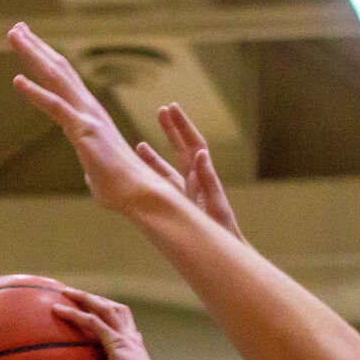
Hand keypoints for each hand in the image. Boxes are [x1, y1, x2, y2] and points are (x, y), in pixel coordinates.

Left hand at [8, 24, 165, 214]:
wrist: (140, 195)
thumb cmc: (120, 187)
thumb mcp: (98, 173)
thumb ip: (91, 166)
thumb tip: (90, 173)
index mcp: (89, 115)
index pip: (63, 81)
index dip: (45, 60)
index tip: (30, 43)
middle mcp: (88, 109)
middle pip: (58, 69)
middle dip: (35, 47)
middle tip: (16, 29)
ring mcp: (86, 117)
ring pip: (56, 77)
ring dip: (33, 55)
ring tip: (14, 35)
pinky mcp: (83, 131)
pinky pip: (56, 107)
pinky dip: (35, 93)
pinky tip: (17, 81)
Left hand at [48, 290, 174, 359]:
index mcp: (134, 347)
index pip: (121, 324)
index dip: (109, 314)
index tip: (94, 310)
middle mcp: (130, 337)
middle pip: (113, 308)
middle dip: (95, 299)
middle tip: (76, 295)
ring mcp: (123, 336)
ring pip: (102, 307)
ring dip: (83, 298)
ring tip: (64, 292)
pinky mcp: (116, 341)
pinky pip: (91, 322)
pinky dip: (74, 314)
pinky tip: (57, 309)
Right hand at [135, 104, 243, 241]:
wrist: (221, 250)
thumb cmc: (221, 230)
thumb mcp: (216, 204)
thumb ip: (208, 179)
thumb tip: (202, 153)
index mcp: (203, 177)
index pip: (193, 145)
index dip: (183, 127)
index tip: (172, 109)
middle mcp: (194, 181)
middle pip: (182, 150)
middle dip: (172, 130)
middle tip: (161, 111)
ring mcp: (184, 193)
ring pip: (167, 168)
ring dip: (155, 156)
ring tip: (138, 145)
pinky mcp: (176, 206)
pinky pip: (161, 188)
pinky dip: (150, 179)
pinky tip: (137, 177)